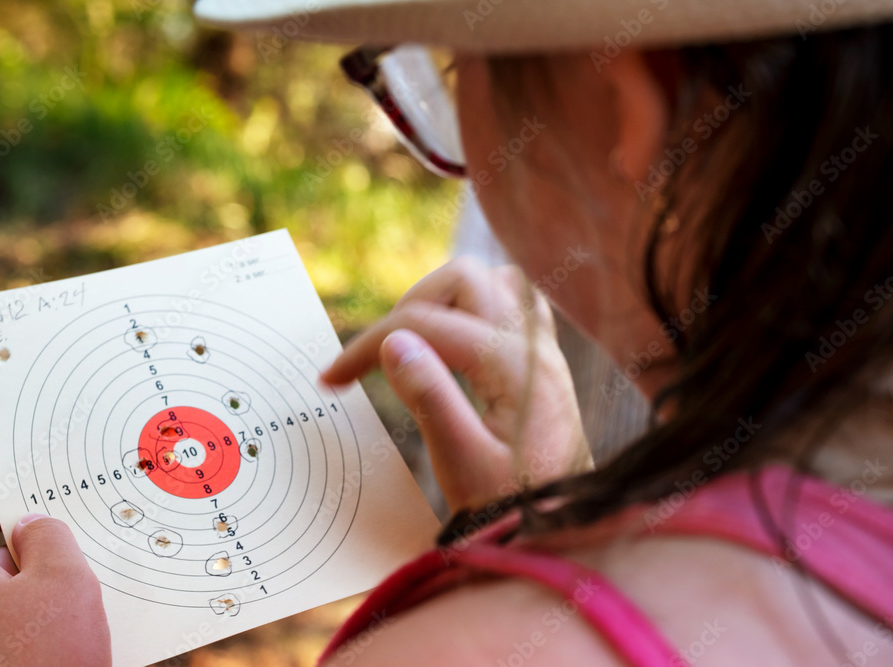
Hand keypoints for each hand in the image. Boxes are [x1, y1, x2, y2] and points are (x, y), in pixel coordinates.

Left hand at [0, 477, 110, 665]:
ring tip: (62, 607)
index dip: (0, 492)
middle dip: (16, 548)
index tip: (33, 505)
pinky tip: (47, 641)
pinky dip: (8, 625)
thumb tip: (34, 528)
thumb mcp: (65, 584)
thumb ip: (49, 536)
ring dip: (17, 590)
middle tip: (61, 556)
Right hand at [322, 257, 590, 512]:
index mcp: (513, 367)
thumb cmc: (513, 504)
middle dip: (409, 307)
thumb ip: (431, 399)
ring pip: (490, 282)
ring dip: (444, 301)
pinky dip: (475, 309)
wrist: (562, 529)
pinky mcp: (543, 360)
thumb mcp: (463, 463)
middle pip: (463, 279)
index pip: (426, 324)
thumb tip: (393, 342)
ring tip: (413, 343)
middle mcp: (535, 346)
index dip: (367, 345)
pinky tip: (455, 343)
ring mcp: (544, 348)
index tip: (331, 378)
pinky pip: (511, 304)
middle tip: (377, 356)